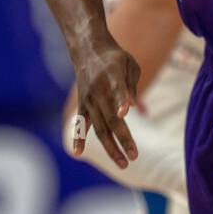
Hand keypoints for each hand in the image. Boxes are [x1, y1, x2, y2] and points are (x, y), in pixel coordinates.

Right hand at [71, 44, 140, 167]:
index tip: (126, 113)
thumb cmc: (116, 58)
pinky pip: (81, 125)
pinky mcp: (83, 105)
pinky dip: (78, 138)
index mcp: (113, 76)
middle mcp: (99, 91)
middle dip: (124, 139)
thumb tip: (133, 107)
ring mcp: (89, 100)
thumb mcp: (130, 64)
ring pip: (100, 128)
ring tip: (124, 164)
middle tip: (135, 156)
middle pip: (112, 119)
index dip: (121, 100)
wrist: (89, 49)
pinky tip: (78, 153)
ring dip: (111, 147)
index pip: (118, 90)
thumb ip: (131, 85)